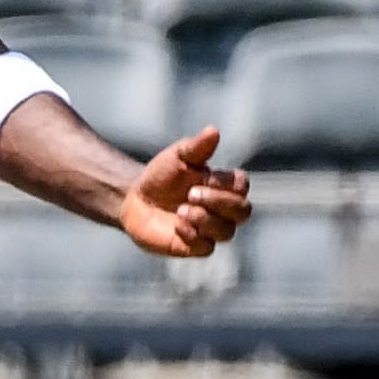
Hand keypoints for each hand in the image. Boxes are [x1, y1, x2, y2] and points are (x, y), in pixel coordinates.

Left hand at [118, 126, 250, 257]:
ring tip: (180, 210)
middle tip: (190, 194)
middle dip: (219, 203)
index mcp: (224, 186)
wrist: (135, 198)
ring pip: (227, 232)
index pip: (242, 187)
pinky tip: (177, 225)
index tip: (202, 177)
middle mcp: (223, 210)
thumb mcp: (177, 156)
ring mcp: (210, 229)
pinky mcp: (195, 247)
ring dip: (205, 220)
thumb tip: (214, 131)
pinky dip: (193, 235)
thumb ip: (197, 147)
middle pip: (243, 212)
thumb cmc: (162, 175)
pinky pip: (207, 248)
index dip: (226, 185)